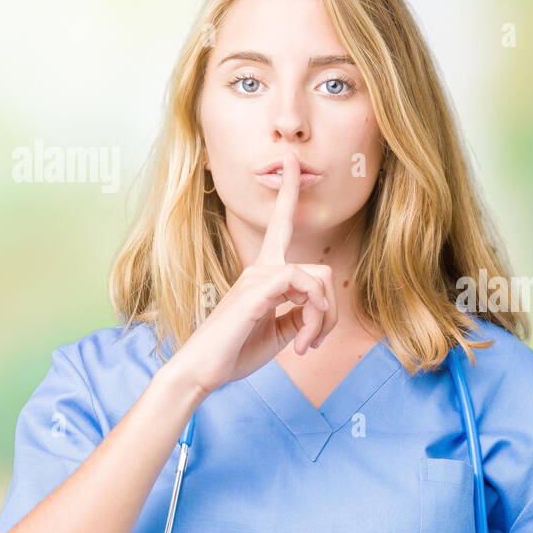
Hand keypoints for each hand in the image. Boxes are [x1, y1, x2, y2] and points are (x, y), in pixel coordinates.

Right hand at [160, 150, 338, 395]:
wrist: (203, 372)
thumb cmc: (236, 352)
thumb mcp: (280, 333)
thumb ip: (301, 316)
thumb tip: (320, 308)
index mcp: (264, 274)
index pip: (280, 225)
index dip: (286, 193)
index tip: (291, 161)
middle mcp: (260, 268)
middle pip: (322, 270)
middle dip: (330, 311)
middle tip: (313, 342)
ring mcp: (257, 277)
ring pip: (318, 279)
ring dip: (322, 319)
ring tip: (305, 346)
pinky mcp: (255, 290)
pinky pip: (303, 283)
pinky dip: (315, 313)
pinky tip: (302, 341)